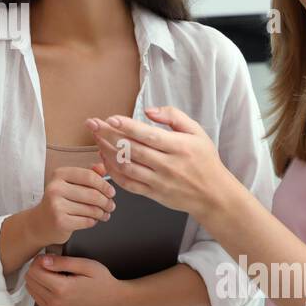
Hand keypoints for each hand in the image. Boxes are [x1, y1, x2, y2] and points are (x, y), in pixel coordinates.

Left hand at [25, 254, 125, 305]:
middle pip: (30, 280)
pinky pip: (37, 298)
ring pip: (31, 289)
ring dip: (38, 278)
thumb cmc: (101, 281)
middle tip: (52, 263)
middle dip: (37, 268)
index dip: (39, 260)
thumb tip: (43, 260)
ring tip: (54, 273)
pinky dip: (40, 288)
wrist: (111, 300)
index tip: (50, 257)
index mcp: (62, 289)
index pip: (35, 271)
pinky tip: (54, 283)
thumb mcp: (85, 265)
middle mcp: (55, 302)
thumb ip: (62, 262)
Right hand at [27, 165, 115, 246]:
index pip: (89, 176)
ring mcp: (56, 205)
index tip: (111, 192)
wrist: (40, 222)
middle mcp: (55, 188)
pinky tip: (92, 220)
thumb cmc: (58, 201)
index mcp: (59, 174)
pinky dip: (93, 221)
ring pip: (91, 209)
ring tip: (104, 214)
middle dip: (106, 201)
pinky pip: (86, 221)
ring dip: (102, 213)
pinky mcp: (60, 221)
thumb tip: (103, 167)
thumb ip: (88, 174)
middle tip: (111, 206)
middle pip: (92, 194)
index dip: (104, 185)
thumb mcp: (70, 183)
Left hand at [86, 105, 234, 221]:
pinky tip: (105, 159)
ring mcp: (158, 181)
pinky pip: (127, 184)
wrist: (213, 195)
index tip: (110, 118)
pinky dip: (113, 172)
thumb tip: (148, 110)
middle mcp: (167, 164)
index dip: (127, 126)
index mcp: (178, 147)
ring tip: (96, 138)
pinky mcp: (152, 194)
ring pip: (126, 167)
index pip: (148, 135)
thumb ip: (174, 116)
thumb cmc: (205, 161)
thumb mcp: (197, 132)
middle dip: (108, 135)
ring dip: (107, 152)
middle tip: (92, 124)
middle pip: (132, 149)